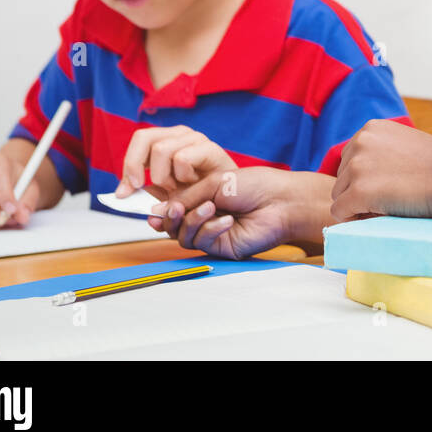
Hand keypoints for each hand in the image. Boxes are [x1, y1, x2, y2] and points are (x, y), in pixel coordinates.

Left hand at [115, 125, 237, 201]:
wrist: (228, 202)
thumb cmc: (197, 195)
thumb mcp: (163, 193)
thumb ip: (143, 191)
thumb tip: (121, 193)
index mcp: (168, 139)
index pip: (140, 138)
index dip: (129, 163)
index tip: (127, 190)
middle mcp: (181, 134)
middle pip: (146, 137)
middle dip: (139, 166)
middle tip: (144, 186)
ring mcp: (197, 138)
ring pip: (161, 150)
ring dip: (164, 177)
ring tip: (177, 188)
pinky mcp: (211, 148)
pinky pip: (182, 159)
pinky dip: (182, 177)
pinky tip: (192, 184)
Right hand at [149, 167, 322, 258]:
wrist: (280, 200)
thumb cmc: (253, 185)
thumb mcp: (214, 183)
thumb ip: (186, 196)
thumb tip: (158, 210)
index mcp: (202, 198)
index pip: (173, 208)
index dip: (160, 210)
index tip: (150, 210)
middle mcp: (205, 217)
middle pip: (173, 226)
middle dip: (172, 217)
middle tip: (179, 208)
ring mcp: (212, 234)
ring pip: (184, 236)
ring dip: (193, 221)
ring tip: (210, 208)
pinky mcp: (221, 248)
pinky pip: (202, 243)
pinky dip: (210, 230)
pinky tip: (227, 220)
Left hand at [328, 119, 431, 221]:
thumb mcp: (406, 143)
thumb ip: (384, 150)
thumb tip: (371, 171)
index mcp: (371, 128)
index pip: (351, 158)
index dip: (366, 177)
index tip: (388, 185)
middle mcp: (360, 142)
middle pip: (342, 177)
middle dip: (360, 191)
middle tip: (390, 198)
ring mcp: (357, 166)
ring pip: (340, 195)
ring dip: (358, 205)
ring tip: (389, 206)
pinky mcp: (358, 191)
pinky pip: (340, 212)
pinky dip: (353, 219)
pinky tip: (376, 217)